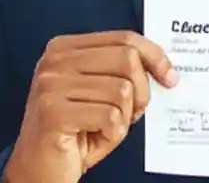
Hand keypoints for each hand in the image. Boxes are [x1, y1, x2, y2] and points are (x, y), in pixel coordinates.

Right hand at [2, 31, 177, 182]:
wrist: (39, 170)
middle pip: (127, 58)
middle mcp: (54, 62)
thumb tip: (163, 68)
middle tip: (133, 112)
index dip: (154, 56)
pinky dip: (113, 133)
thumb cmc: (75, 132)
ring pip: (121, 90)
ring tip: (106, 128)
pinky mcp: (53, 113)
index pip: (124, 38)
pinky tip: (96, 137)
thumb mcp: (98, 92)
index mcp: (65, 48)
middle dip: (142, 90)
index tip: (169, 76)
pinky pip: (110, 116)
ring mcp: (51, 86)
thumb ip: (121, 72)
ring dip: (124, 117)